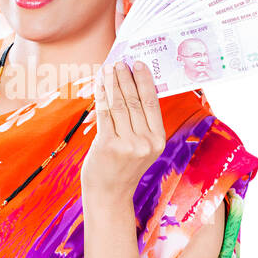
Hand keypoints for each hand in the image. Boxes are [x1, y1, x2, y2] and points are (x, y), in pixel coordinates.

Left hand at [79, 60, 165, 199]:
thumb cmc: (123, 168)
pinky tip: (99, 84)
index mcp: (158, 140)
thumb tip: (132, 88)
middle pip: (135, 101)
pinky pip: (104, 113)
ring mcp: (127, 144)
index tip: (138, 64)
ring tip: (109, 68)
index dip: (145, 81)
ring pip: (119, 105)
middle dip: (126, 78)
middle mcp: (145, 142)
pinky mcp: (108, 145)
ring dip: (113, 83)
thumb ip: (141, 124)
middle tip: (120, 62)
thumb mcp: (142, 148)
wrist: (109, 195)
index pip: (152, 104)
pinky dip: (101, 95)